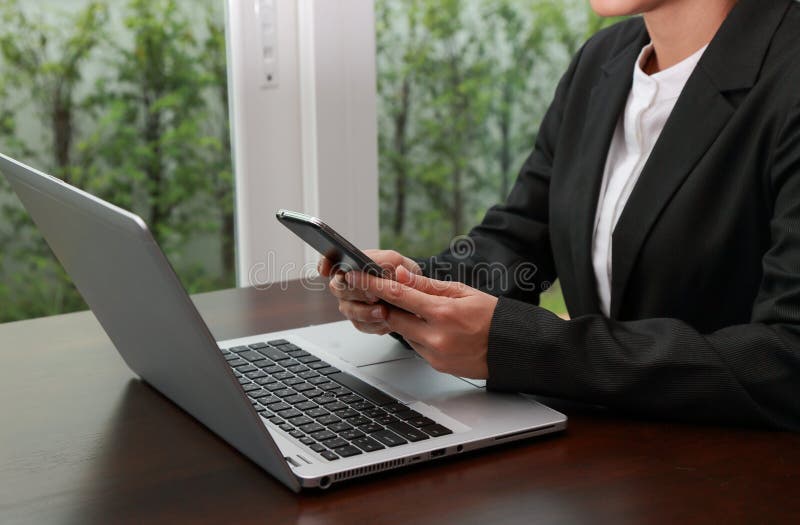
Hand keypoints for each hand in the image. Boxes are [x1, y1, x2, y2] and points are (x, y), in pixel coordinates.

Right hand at [318, 249, 420, 334]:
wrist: (412, 295)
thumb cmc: (400, 273)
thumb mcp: (398, 262)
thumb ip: (389, 261)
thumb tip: (387, 268)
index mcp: (352, 265)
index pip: (330, 261)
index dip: (325, 264)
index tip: (326, 270)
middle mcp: (347, 284)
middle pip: (338, 287)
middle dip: (356, 291)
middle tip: (373, 295)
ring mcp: (351, 303)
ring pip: (349, 309)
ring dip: (366, 312)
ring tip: (383, 312)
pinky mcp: (360, 320)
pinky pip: (362, 325)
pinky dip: (375, 324)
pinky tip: (387, 322)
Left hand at [345, 266, 496, 378]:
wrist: (512, 348)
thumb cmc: (491, 316)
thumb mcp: (462, 291)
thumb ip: (427, 285)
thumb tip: (399, 275)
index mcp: (444, 312)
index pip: (398, 295)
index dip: (372, 285)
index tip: (355, 277)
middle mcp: (437, 336)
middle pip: (394, 317)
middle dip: (383, 304)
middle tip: (375, 292)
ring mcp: (436, 354)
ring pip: (403, 333)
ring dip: (403, 320)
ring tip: (419, 310)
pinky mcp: (436, 365)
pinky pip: (416, 347)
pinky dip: (416, 335)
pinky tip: (430, 328)